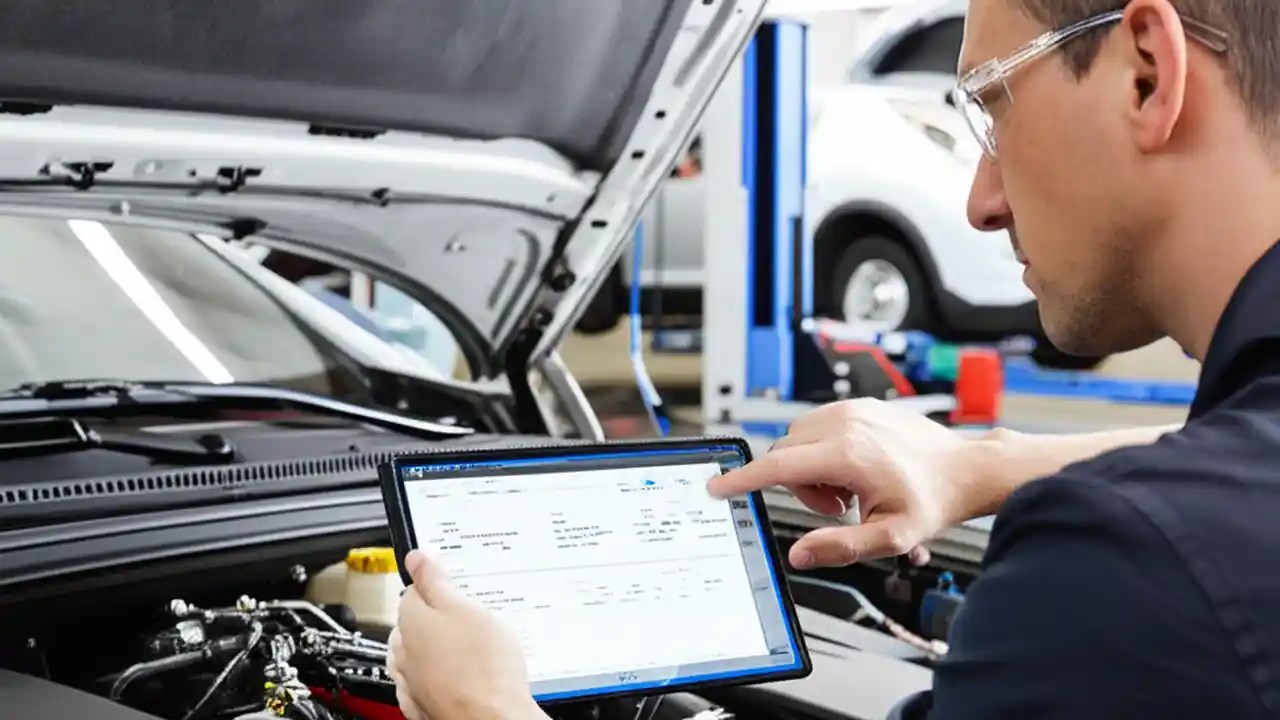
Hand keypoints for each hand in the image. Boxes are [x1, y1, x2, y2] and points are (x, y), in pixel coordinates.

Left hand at [389, 550, 546, 719]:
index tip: (455, 587)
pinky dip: (440, 676)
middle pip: (416, 622)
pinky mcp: (424, 704)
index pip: (413, 590)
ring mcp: (412, 681)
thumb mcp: (467, 608)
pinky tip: (461, 675)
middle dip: (439, 618)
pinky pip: (426, 681)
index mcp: (410, 620)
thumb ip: (436, 580)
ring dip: (439, 648)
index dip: (438, 585)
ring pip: (421, 653)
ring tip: (473, 649)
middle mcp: (403, 651)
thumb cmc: (484, 669)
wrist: (491, 719)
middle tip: (472, 619)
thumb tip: (416, 557)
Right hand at [708, 399, 985, 569]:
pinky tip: (854, 469)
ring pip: (797, 440)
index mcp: (849, 454)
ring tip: (849, 488)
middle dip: (798, 485)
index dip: (743, 479)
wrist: (965, 468)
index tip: (719, 486)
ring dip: (810, 468)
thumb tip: (799, 555)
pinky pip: (816, 427)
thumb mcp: (890, 538)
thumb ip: (840, 548)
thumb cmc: (933, 499)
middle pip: (785, 454)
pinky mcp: (856, 405)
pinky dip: (822, 450)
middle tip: (836, 506)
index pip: (778, 467)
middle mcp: (845, 424)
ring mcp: (851, 410)